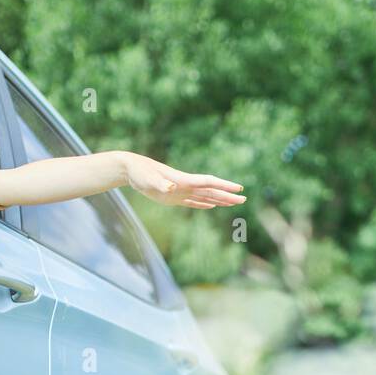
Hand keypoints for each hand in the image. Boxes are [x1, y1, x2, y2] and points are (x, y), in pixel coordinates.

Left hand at [123, 152, 244, 208]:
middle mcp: (186, 185)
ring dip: (220, 199)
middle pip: (212, 191)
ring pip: (205, 196)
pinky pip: (193, 202)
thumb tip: (171, 187)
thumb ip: (161, 183)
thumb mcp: (150, 179)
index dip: (224, 186)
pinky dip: (204, 204)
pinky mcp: (173, 197)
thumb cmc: (140, 172)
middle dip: (228, 195)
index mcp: (184, 180)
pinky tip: (212, 205)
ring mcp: (181, 191)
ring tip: (233, 203)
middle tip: (244, 200)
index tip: (238, 189)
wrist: (131, 169)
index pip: (209, 183)